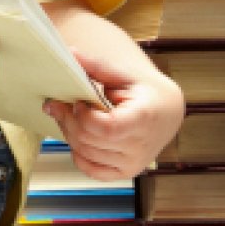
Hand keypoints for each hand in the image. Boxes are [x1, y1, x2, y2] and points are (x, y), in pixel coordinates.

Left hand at [43, 48, 184, 180]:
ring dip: (69, 133)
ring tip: (69, 116)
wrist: (166, 112)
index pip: (106, 128)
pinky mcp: (125, 172)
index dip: (84, 116)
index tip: (78, 101)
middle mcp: (141, 147)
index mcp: (144, 118)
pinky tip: (78, 136)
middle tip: (58, 104)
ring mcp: (133, 163)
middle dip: (67, 120)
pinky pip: (91, 170)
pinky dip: (78, 154)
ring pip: (85, 153)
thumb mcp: (122, 73)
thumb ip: (95, 66)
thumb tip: (69, 53)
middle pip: (89, 140)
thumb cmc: (143, 90)